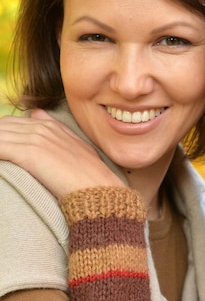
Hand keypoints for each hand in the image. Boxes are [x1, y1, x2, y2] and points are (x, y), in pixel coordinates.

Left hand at [0, 109, 123, 197]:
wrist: (97, 187)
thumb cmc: (89, 174)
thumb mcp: (75, 145)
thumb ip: (55, 129)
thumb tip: (35, 113)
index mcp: (50, 126)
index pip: (13, 123)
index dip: (4, 135)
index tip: (3, 148)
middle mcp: (41, 128)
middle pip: (3, 126)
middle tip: (1, 154)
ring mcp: (35, 139)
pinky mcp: (29, 153)